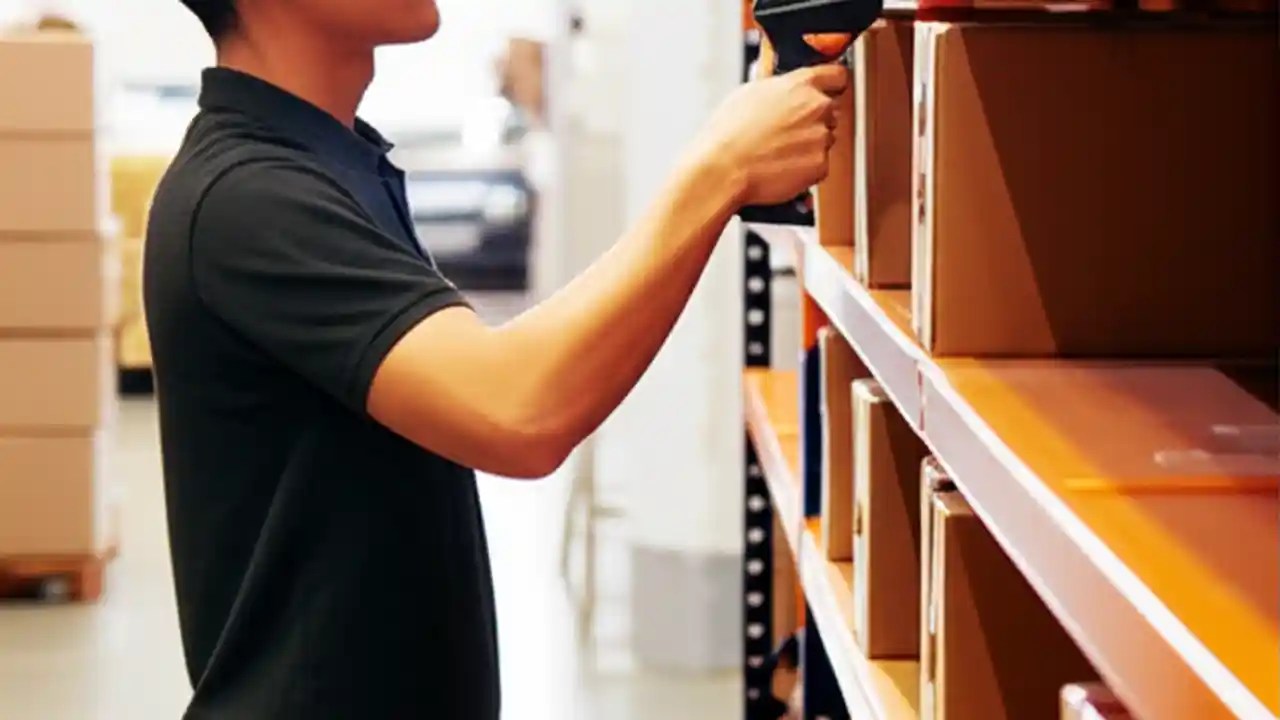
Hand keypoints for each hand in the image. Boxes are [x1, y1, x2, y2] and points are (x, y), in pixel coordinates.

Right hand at [686, 64, 848, 206]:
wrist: (724, 168)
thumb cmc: (729, 133)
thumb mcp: (750, 93)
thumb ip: (778, 88)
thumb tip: (782, 91)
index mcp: (800, 84)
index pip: (837, 76)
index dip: (832, 85)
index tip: (829, 91)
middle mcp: (817, 107)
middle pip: (829, 112)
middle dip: (813, 120)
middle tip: (786, 131)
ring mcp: (821, 137)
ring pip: (824, 140)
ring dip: (808, 145)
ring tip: (778, 151)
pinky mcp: (820, 165)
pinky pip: (819, 165)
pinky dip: (805, 168)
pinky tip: (781, 165)